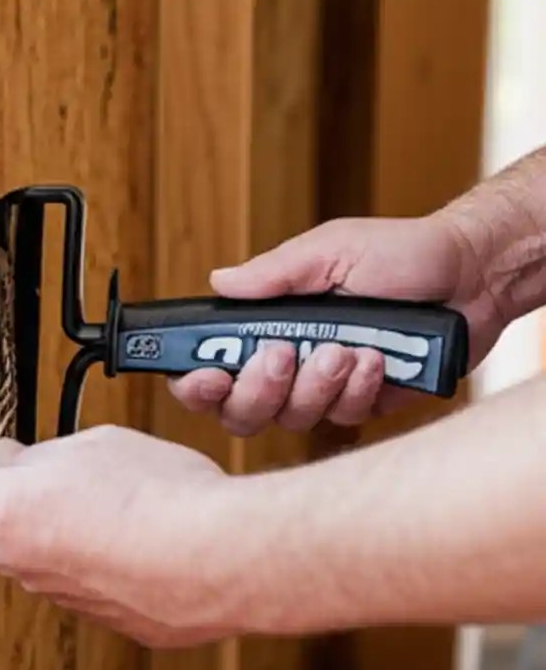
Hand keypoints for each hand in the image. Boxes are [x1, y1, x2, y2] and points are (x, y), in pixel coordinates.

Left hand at [0, 427, 257, 647]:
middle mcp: (17, 560)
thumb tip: (22, 463)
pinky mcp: (100, 612)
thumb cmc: (159, 498)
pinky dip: (81, 550)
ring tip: (68, 493)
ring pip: (23, 551)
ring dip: (33, 522)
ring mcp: (57, 591)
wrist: (224, 559)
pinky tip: (113, 530)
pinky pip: (72, 574)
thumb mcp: (89, 446)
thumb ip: (43, 457)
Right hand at [169, 216, 504, 434]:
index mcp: (266, 325)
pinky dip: (359, 389)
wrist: (473, 273)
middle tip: (282, 354)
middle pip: (242, 411)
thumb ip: (273, 273)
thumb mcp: (329, 250)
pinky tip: (377, 358)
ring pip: (293, 418)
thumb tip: (218, 281)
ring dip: (316, 385)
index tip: (206, 375)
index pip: (210, 370)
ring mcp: (325, 389)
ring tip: (347, 347)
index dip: (196, 384)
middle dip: (258, 388)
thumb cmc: (401, 254)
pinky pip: (344, 419)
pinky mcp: (365, 405)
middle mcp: (289, 363)